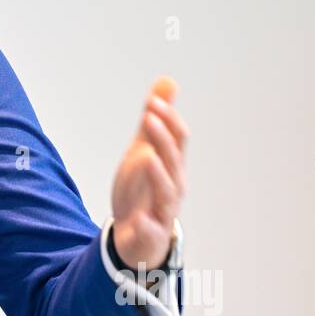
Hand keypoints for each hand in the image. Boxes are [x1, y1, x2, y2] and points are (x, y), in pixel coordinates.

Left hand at [110, 76, 188, 272]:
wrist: (136, 233)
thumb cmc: (145, 188)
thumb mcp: (146, 149)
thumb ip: (155, 120)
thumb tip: (167, 82)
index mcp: (173, 164)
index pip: (178, 139)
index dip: (168, 120)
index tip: (152, 103)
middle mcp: (173, 185)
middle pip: (172, 160)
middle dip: (162, 139)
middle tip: (149, 117)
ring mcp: (164, 210)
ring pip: (166, 192)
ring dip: (158, 174)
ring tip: (146, 157)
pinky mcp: (150, 233)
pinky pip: (151, 230)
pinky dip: (147, 224)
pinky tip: (139, 218)